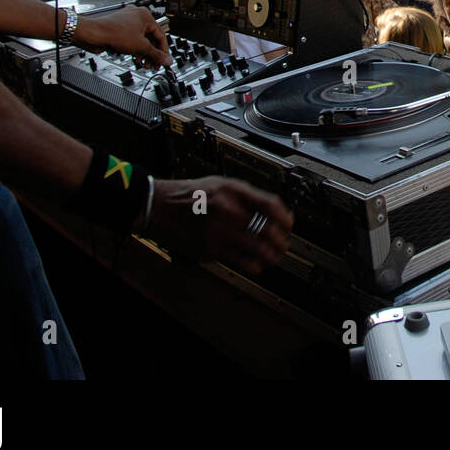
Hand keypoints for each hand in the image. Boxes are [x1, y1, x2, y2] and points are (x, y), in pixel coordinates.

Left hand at [75, 5, 170, 65]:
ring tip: (144, 63)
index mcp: (145, 15)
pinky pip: (132, 40)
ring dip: (144, 53)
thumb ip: (156, 54)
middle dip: (152, 53)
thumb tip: (167, 59)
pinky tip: (135, 57)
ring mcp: (128, 22)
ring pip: (141, 40)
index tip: (164, 60)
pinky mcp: (120, 29)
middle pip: (151, 38)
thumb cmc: (113, 32)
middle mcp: (137, 16)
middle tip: (154, 64)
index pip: (161, 35)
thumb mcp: (141, 46)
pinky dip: (135, 49)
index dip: (163, 50)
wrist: (94, 34)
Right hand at [145, 176, 292, 274]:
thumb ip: (246, 195)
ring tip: (274, 257)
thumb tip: (271, 208)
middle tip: (284, 244)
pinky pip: (239, 260)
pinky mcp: (210, 248)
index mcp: (234, 191)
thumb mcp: (221, 184)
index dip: (285, 217)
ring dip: (271, 255)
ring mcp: (220, 231)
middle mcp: (229, 210)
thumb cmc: (191, 195)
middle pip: (268, 229)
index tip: (289, 224)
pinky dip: (253, 265)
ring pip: (257, 248)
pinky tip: (257, 265)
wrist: (160, 206)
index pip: (271, 205)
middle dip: (281, 240)